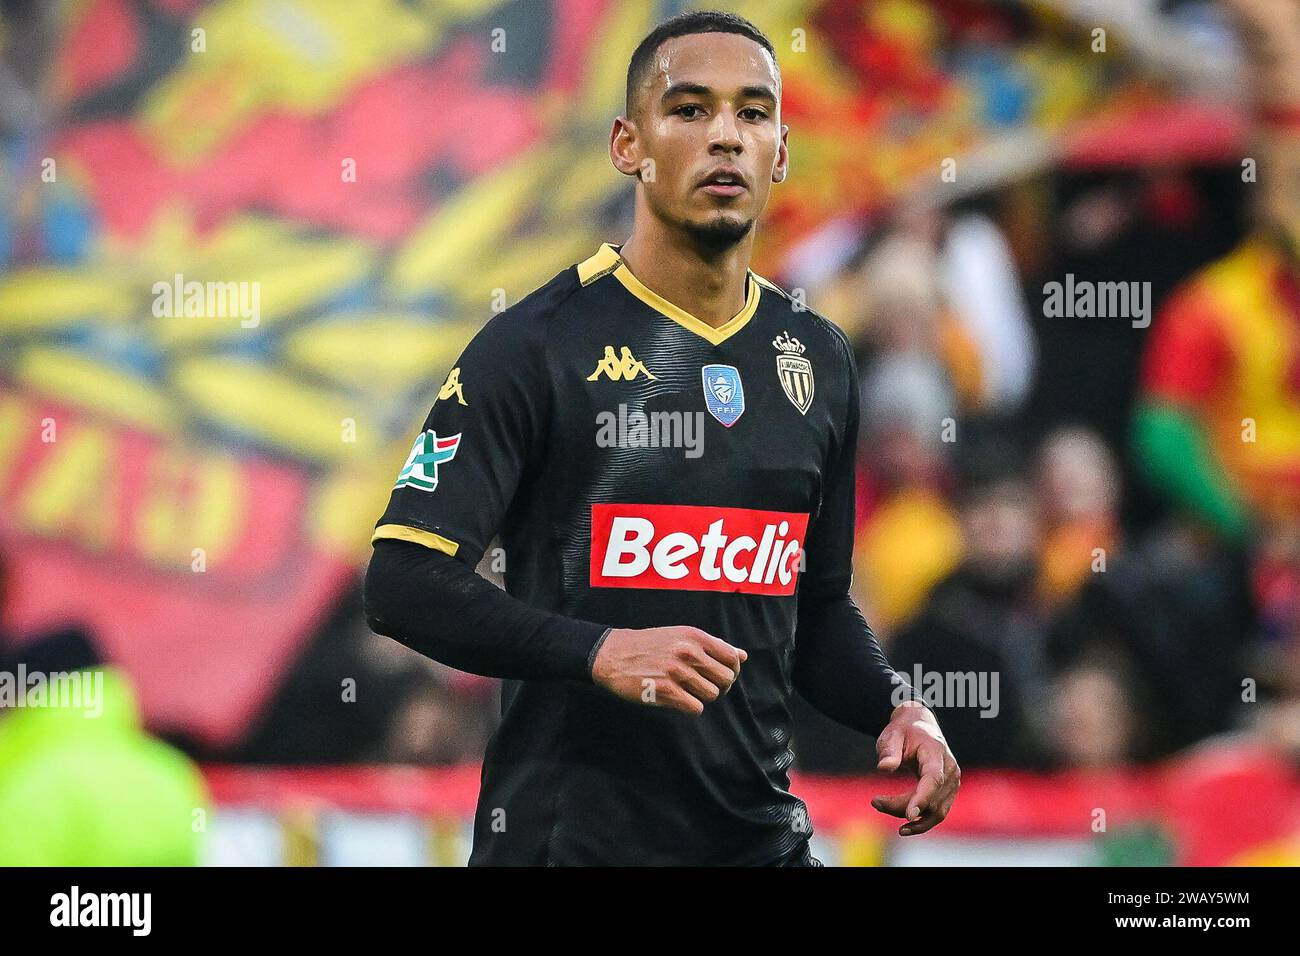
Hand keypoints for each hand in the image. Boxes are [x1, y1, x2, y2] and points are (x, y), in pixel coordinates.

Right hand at [591, 626, 746, 714]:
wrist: (613, 654)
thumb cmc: (649, 644)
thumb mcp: (681, 636)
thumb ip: (713, 645)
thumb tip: (742, 656)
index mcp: (694, 636)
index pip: (731, 657)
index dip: (731, 670)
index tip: (721, 675)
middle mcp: (688, 652)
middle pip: (725, 679)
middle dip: (718, 685)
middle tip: (703, 685)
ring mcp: (677, 672)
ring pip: (712, 695)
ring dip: (702, 696)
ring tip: (687, 690)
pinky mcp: (665, 691)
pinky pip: (696, 708)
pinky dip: (690, 707)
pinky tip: (678, 698)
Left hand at [871, 701, 960, 835]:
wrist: (920, 726)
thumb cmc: (904, 730)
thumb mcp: (892, 734)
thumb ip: (889, 750)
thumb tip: (883, 768)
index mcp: (936, 753)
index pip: (933, 779)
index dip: (922, 798)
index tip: (909, 816)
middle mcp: (950, 769)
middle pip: (930, 798)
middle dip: (902, 806)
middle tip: (875, 802)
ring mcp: (952, 782)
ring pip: (934, 810)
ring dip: (910, 818)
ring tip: (883, 808)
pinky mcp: (948, 792)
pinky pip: (937, 812)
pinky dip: (922, 822)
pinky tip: (905, 827)